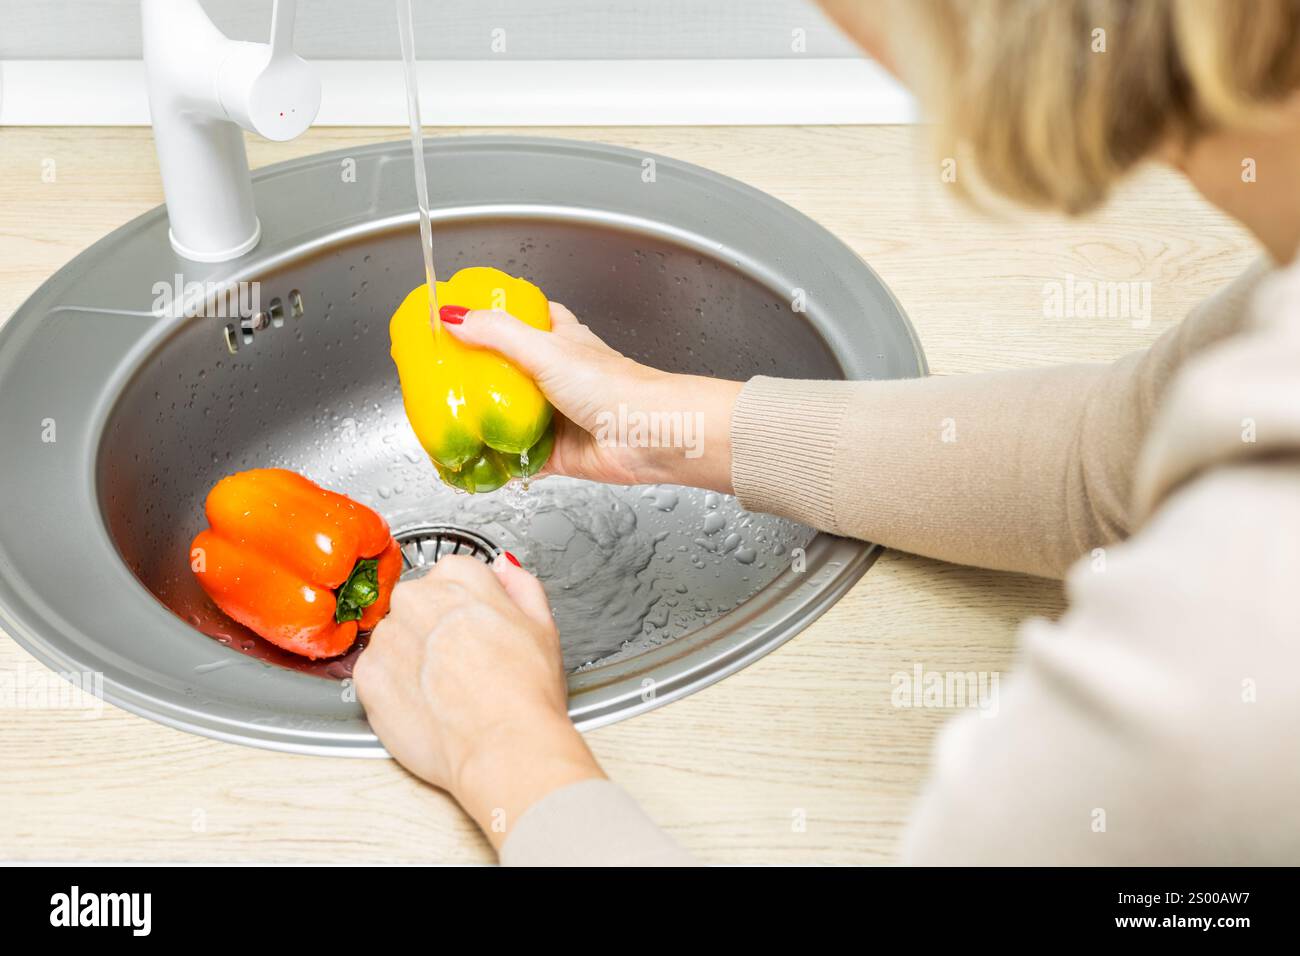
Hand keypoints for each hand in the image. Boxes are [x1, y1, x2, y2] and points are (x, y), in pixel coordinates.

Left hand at [354, 553, 602, 847]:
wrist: (503, 748)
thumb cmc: (526, 693)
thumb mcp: (543, 625)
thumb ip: (520, 585)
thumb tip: (504, 568)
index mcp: (460, 577)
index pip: (453, 576)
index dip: (468, 609)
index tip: (477, 631)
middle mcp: (417, 597)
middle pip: (419, 604)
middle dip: (435, 629)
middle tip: (465, 665)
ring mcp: (387, 636)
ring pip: (395, 639)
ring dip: (412, 658)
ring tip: (446, 691)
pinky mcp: (367, 676)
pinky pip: (376, 674)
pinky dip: (394, 688)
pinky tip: (426, 705)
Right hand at [445, 302, 741, 491]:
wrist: (650, 437)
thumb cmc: (614, 387)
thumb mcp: (546, 348)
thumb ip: (497, 334)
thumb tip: (451, 318)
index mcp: (560, 339)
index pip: (521, 319)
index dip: (491, 318)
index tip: (455, 321)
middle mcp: (557, 375)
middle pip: (507, 371)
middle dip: (476, 376)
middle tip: (439, 378)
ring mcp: (557, 415)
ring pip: (509, 416)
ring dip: (483, 420)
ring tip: (444, 419)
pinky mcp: (556, 453)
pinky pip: (517, 457)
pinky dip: (497, 461)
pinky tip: (471, 461)